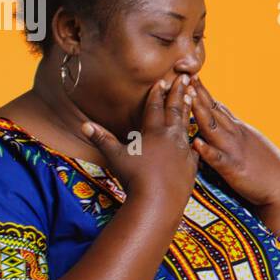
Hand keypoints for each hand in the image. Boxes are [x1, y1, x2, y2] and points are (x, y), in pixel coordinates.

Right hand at [81, 73, 197, 207]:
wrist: (159, 201)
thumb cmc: (134, 179)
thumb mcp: (116, 157)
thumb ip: (102, 139)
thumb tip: (84, 124)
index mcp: (154, 132)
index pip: (155, 107)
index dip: (157, 93)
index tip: (162, 80)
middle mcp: (172, 137)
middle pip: (175, 110)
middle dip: (179, 93)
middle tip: (186, 77)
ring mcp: (184, 150)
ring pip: (187, 125)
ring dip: (189, 110)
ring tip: (193, 97)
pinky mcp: (192, 165)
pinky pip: (194, 148)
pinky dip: (194, 139)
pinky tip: (195, 136)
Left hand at [188, 75, 279, 207]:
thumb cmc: (267, 170)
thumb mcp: (251, 145)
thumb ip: (236, 135)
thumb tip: (223, 127)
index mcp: (239, 130)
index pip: (218, 107)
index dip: (203, 92)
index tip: (191, 76)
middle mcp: (235, 135)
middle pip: (213, 111)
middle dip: (197, 94)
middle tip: (184, 77)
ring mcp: (234, 150)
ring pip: (213, 128)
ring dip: (199, 112)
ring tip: (187, 98)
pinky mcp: (234, 168)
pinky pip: (217, 158)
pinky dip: (206, 150)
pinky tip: (196, 143)